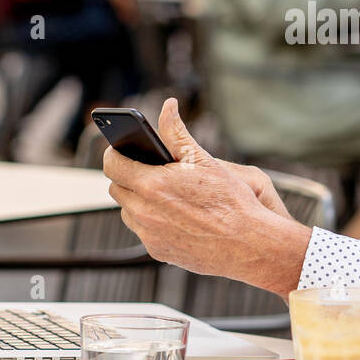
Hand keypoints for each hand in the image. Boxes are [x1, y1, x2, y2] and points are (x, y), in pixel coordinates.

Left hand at [102, 98, 311, 296]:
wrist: (247, 243)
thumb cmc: (231, 202)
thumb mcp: (204, 160)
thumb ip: (177, 132)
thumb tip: (168, 108)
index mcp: (153, 184)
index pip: (112, 164)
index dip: (115, 154)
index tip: (122, 150)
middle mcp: (145, 211)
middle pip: (117, 188)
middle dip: (129, 177)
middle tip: (149, 171)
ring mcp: (149, 234)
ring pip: (128, 211)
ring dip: (139, 201)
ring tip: (164, 194)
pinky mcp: (157, 251)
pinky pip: (144, 231)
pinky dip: (153, 222)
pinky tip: (175, 216)